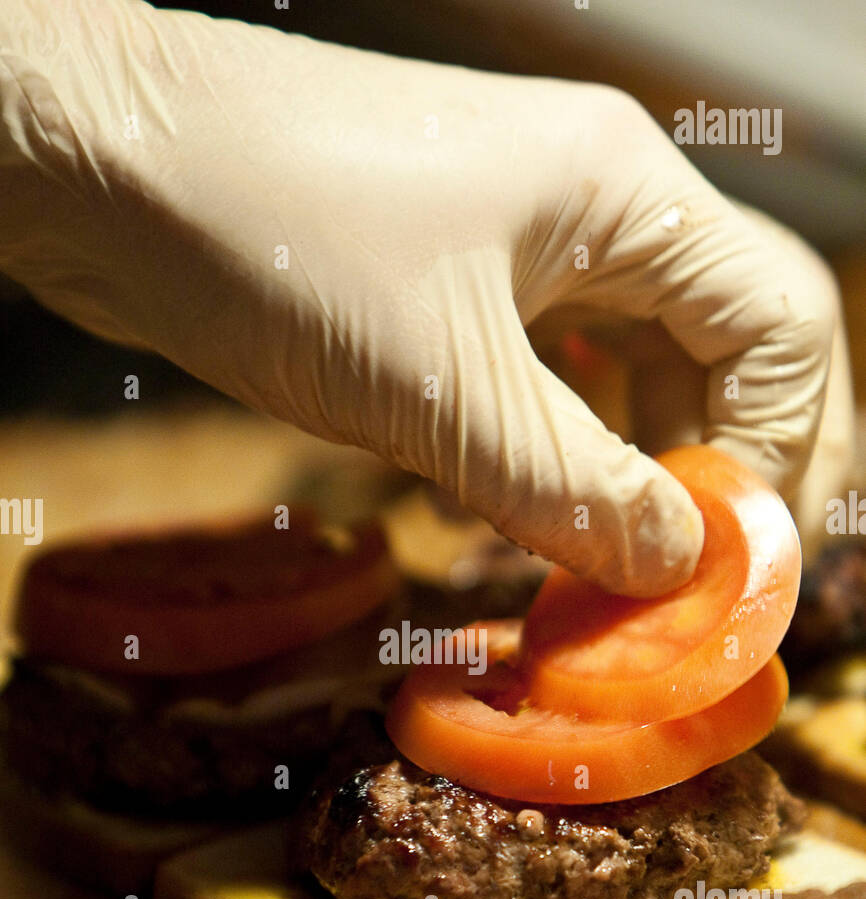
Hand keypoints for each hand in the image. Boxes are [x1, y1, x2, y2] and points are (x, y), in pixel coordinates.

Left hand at [0, 1, 850, 592]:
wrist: (99, 161)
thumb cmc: (270, 237)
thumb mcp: (443, 387)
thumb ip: (574, 487)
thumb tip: (677, 571)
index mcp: (624, 192)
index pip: (782, 320)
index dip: (787, 451)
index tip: (739, 566)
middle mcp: (592, 207)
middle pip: (724, 345)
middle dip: (727, 471)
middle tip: (702, 587)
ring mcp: (519, 244)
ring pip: (633, 370)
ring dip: (641, 474)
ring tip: (624, 574)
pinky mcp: (449, 288)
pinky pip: (549, 379)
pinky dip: (562, 456)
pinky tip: (542, 520)